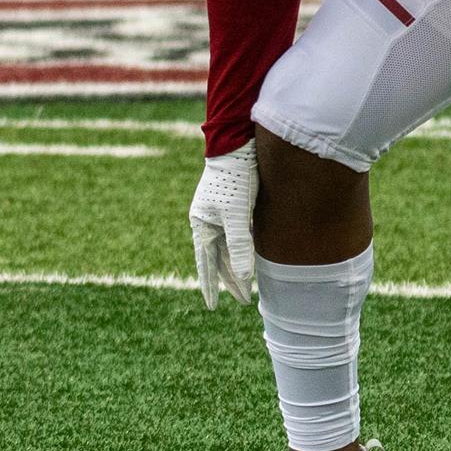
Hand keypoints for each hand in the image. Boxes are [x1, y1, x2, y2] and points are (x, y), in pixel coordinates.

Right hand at [189, 143, 257, 306]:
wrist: (238, 144)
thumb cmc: (234, 177)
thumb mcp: (236, 214)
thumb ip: (238, 246)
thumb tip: (241, 277)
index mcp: (201, 224)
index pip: (206, 264)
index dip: (211, 286)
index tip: (213, 307)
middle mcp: (207, 221)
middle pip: (218, 258)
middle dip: (230, 280)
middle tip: (242, 301)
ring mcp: (218, 212)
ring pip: (227, 247)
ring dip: (236, 266)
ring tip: (246, 285)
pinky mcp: (232, 204)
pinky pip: (235, 235)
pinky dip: (242, 249)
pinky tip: (249, 256)